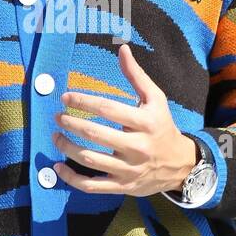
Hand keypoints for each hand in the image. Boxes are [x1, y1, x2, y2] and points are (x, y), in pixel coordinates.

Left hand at [51, 43, 198, 194]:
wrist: (180, 165)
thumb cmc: (162, 126)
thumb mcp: (156, 99)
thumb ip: (136, 76)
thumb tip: (122, 49)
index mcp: (145, 123)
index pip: (109, 109)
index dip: (84, 101)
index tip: (66, 97)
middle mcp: (138, 147)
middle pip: (96, 135)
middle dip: (72, 124)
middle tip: (58, 117)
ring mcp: (129, 170)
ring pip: (91, 160)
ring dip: (67, 148)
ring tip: (56, 136)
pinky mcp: (122, 187)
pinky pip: (92, 186)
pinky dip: (72, 179)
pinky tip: (58, 167)